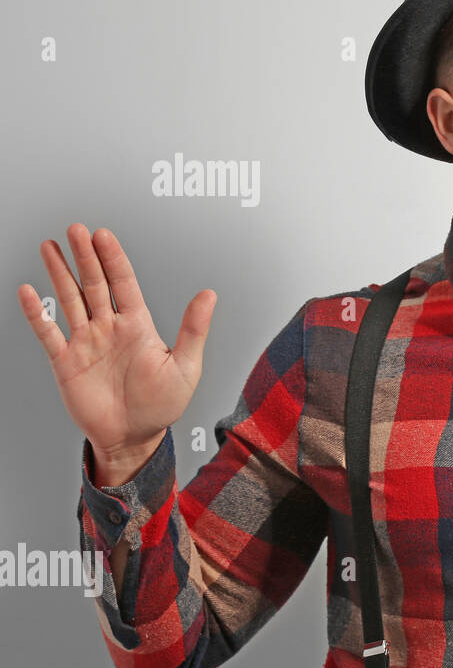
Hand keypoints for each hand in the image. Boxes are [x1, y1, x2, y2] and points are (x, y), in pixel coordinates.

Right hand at [16, 224, 216, 460]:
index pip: (124, 283)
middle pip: (94, 284)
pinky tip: (28, 293)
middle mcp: (109, 328)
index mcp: (138, 325)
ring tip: (50, 247)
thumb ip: (193, 329)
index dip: (113, 259)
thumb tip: (209, 294)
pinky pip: (48, 333)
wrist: (135, 437)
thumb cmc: (162, 404)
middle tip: (75, 229)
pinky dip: (37, 314)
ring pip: (69, 300)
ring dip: (59, 274)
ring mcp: (86, 342)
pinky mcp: (66, 361)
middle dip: (85, 257)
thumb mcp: (185, 366)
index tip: (103, 235)